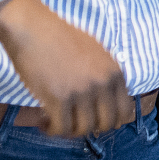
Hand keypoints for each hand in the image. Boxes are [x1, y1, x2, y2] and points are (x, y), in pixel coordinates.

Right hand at [0, 0, 132, 137]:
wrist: (33, 28)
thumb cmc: (60, 38)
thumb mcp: (97, 52)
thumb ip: (106, 75)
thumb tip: (108, 100)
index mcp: (115, 73)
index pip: (125, 111)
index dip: (110, 121)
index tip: (93, 120)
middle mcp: (103, 84)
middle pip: (106, 124)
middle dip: (89, 128)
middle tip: (73, 124)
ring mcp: (82, 92)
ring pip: (83, 129)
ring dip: (68, 131)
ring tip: (54, 123)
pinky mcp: (59, 98)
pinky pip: (62, 128)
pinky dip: (52, 130)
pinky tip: (44, 123)